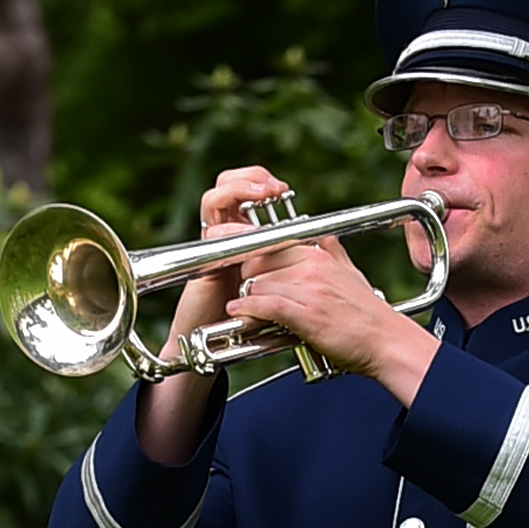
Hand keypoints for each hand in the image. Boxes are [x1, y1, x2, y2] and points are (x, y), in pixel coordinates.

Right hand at [135, 162, 293, 463]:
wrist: (212, 348)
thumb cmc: (247, 320)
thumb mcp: (279, 285)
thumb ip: (293, 263)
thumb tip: (325, 242)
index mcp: (242, 235)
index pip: (245, 192)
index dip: (260, 182)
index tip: (284, 188)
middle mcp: (223, 235)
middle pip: (226, 185)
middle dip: (249, 179)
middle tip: (272, 188)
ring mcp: (210, 246)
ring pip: (213, 201)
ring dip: (238, 192)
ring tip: (262, 196)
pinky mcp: (203, 263)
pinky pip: (212, 236)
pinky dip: (231, 229)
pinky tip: (249, 233)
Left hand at [223, 231, 441, 407]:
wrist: (385, 341)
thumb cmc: (368, 315)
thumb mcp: (351, 273)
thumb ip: (333, 253)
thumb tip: (325, 239)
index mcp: (319, 255)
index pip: (270, 245)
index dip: (252, 260)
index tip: (245, 271)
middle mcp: (312, 267)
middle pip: (257, 264)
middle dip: (245, 280)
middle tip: (243, 293)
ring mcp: (308, 289)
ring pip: (257, 285)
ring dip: (246, 299)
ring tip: (242, 310)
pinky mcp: (306, 314)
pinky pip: (266, 305)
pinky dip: (248, 309)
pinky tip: (238, 313)